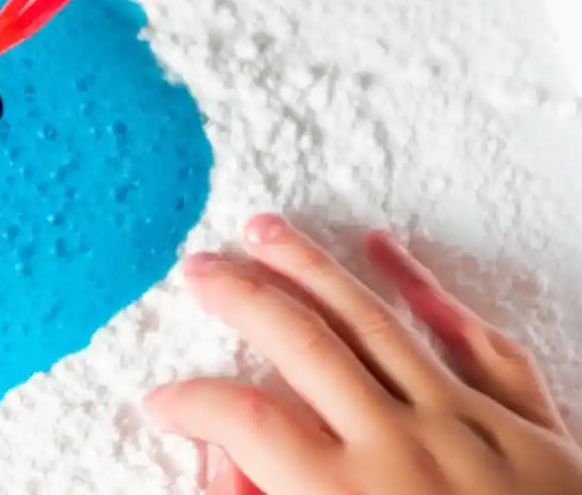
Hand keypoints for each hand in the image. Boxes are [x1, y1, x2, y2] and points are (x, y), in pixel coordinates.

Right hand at [146, 214, 581, 493]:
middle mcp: (402, 448)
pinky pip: (478, 343)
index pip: (242, 420)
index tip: (164, 403)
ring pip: (375, 322)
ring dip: (311, 268)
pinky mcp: (531, 430)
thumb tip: (221, 465)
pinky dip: (431, 291)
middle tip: (199, 268)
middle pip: (300, 342)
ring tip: (266, 230)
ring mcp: (471, 428)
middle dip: (240, 295)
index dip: (190, 403)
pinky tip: (387, 250)